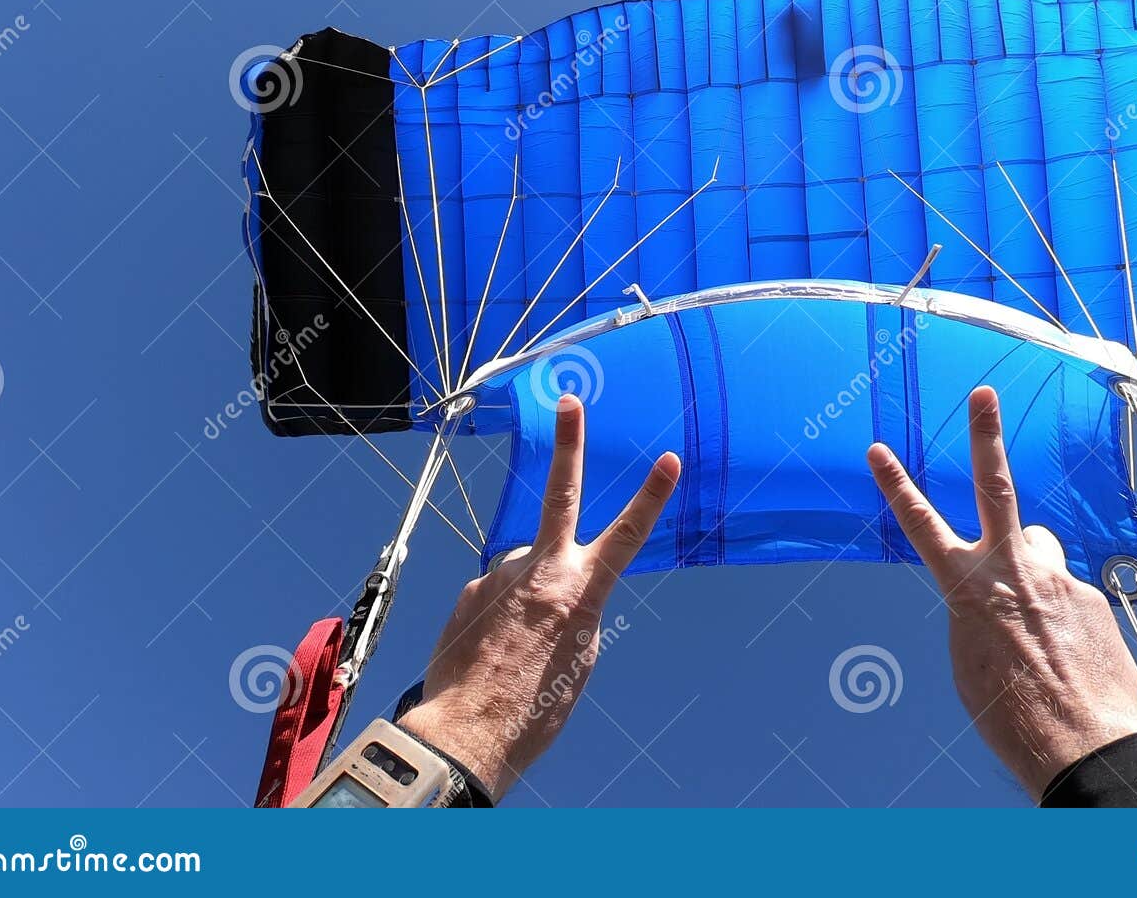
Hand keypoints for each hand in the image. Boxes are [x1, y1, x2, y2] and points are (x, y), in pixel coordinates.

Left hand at [399, 394, 679, 799]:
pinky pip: (496, 595)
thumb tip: (555, 585)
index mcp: (579, 593)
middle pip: (560, 494)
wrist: (466, 735)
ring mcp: (500, 577)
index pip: (626, 536)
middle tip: (570, 401)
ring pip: (524, 572)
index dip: (651, 497)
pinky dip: (499, 617)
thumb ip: (576, 609)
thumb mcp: (579, 660)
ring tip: (516, 652)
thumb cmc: (535, 709)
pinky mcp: (471, 591)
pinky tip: (493, 653)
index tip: (669, 459)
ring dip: (526, 599)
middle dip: (570, 445)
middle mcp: (539, 573)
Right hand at [867, 386, 1136, 798]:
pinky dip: (1063, 612)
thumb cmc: (1012, 714)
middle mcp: (1012, 572)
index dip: (896, 486)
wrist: (1080, 744)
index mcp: (968, 590)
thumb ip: (978, 608)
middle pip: (994, 487)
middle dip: (984, 435)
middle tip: (983, 394)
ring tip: (1037, 615)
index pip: (921, 527)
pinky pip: (1069, 589)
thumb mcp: (970, 659)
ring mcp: (1057, 579)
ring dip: (1032, 564)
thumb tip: (996, 588)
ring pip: (1038, 549)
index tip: (877, 450)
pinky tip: (1067, 652)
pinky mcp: (1092, 595)